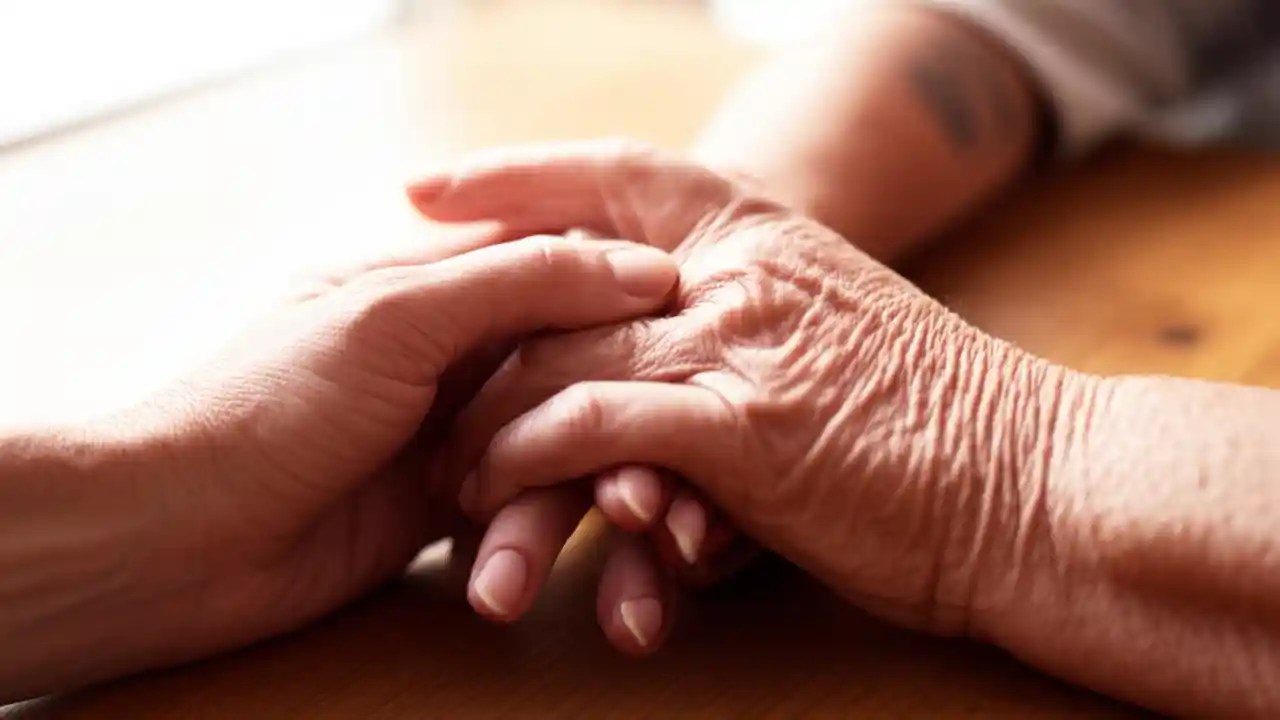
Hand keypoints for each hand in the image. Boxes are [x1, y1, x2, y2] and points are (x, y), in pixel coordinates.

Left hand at [9, 231, 678, 696]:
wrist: (181, 537)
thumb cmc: (272, 406)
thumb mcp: (398, 319)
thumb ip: (518, 283)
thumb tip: (639, 265)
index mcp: (439, 279)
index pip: (564, 268)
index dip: (636, 300)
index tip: (703, 331)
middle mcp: (454, 348)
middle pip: (578, 366)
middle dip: (636, 421)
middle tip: (680, 481)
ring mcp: (453, 429)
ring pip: (565, 444)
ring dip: (610, 496)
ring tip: (662, 546)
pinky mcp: (448, 504)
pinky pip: (532, 507)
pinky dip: (571, 534)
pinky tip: (622, 571)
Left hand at [411, 140, 1087, 634]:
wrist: (1032, 486)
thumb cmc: (930, 423)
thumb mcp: (833, 327)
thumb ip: (744, 312)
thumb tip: (656, 331)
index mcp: (759, 229)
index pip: (612, 172)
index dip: (514, 176)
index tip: (429, 184)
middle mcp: (737, 267)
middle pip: (559, 277)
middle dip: (470, 323)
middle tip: (403, 369)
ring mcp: (735, 339)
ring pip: (559, 358)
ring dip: (486, 424)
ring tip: (443, 476)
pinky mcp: (738, 426)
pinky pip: (592, 427)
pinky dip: (528, 460)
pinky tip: (489, 497)